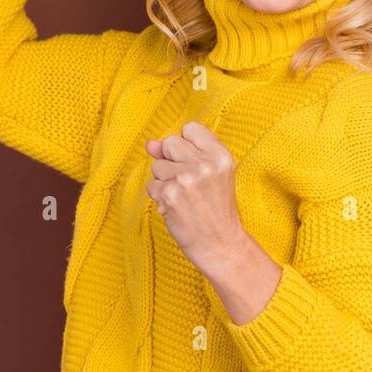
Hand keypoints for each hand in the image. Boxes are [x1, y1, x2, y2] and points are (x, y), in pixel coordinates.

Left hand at [145, 121, 245, 275]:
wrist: (221, 243)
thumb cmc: (216, 208)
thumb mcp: (211, 175)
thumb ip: (184, 153)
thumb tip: (150, 144)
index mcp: (221, 156)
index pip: (190, 128)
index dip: (187, 145)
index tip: (195, 163)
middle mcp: (205, 164)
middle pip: (170, 142)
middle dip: (172, 161)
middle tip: (189, 182)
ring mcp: (186, 179)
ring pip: (157, 166)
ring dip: (165, 181)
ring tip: (185, 197)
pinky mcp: (170, 195)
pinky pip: (152, 185)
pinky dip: (160, 197)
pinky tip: (176, 207)